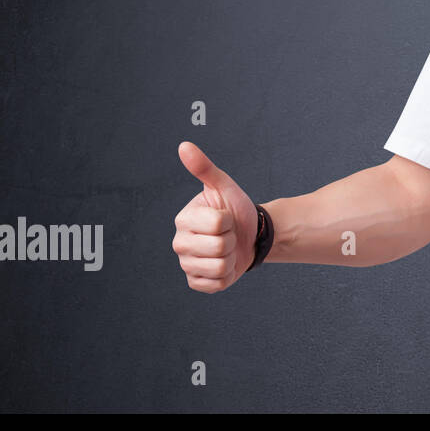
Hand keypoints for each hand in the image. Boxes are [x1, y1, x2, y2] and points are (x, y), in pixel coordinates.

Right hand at [172, 141, 258, 292]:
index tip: (226, 217)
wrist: (250, 234)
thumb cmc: (235, 209)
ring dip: (232, 258)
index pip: (218, 223)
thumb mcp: (224, 186)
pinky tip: (226, 264)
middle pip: (220, 247)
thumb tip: (184, 146)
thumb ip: (205, 168)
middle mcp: (180, 243)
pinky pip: (216, 284)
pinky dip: (228, 275)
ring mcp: (187, 265)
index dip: (230, 220)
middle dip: (232, 240)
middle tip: (229, 234)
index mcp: (184, 220)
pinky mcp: (197, 282)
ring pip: (219, 267)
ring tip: (228, 249)